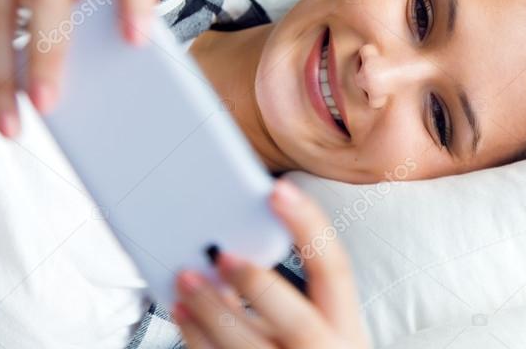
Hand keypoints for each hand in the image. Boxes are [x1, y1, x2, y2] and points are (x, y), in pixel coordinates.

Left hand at [171, 178, 371, 348]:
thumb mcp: (316, 324)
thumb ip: (287, 293)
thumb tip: (240, 241)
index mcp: (343, 327)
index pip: (335, 267)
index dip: (308, 224)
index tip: (278, 190)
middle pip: (296, 320)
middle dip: (256, 285)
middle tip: (222, 254)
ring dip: (212, 312)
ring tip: (186, 280)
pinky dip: (196, 339)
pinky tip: (183, 315)